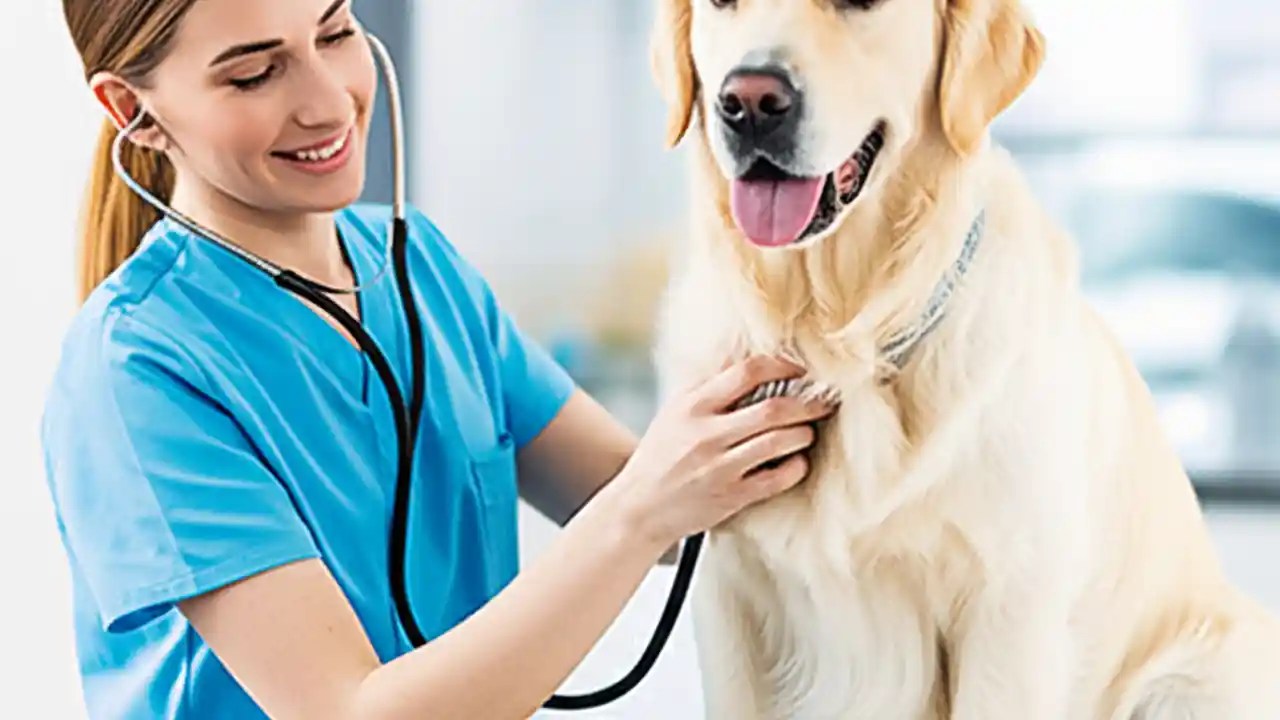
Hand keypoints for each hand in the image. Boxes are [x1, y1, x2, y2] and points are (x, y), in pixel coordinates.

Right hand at [609, 356, 839, 550]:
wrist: (640, 507)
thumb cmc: (661, 455)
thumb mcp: (675, 411)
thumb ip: (708, 386)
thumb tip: (742, 354)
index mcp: (693, 406)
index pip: (746, 372)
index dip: (782, 366)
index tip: (801, 370)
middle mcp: (707, 434)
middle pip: (773, 408)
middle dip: (808, 403)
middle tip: (825, 401)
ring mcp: (720, 467)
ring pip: (780, 442)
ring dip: (804, 434)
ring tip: (808, 431)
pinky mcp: (731, 496)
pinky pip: (777, 478)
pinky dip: (796, 467)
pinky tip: (797, 462)